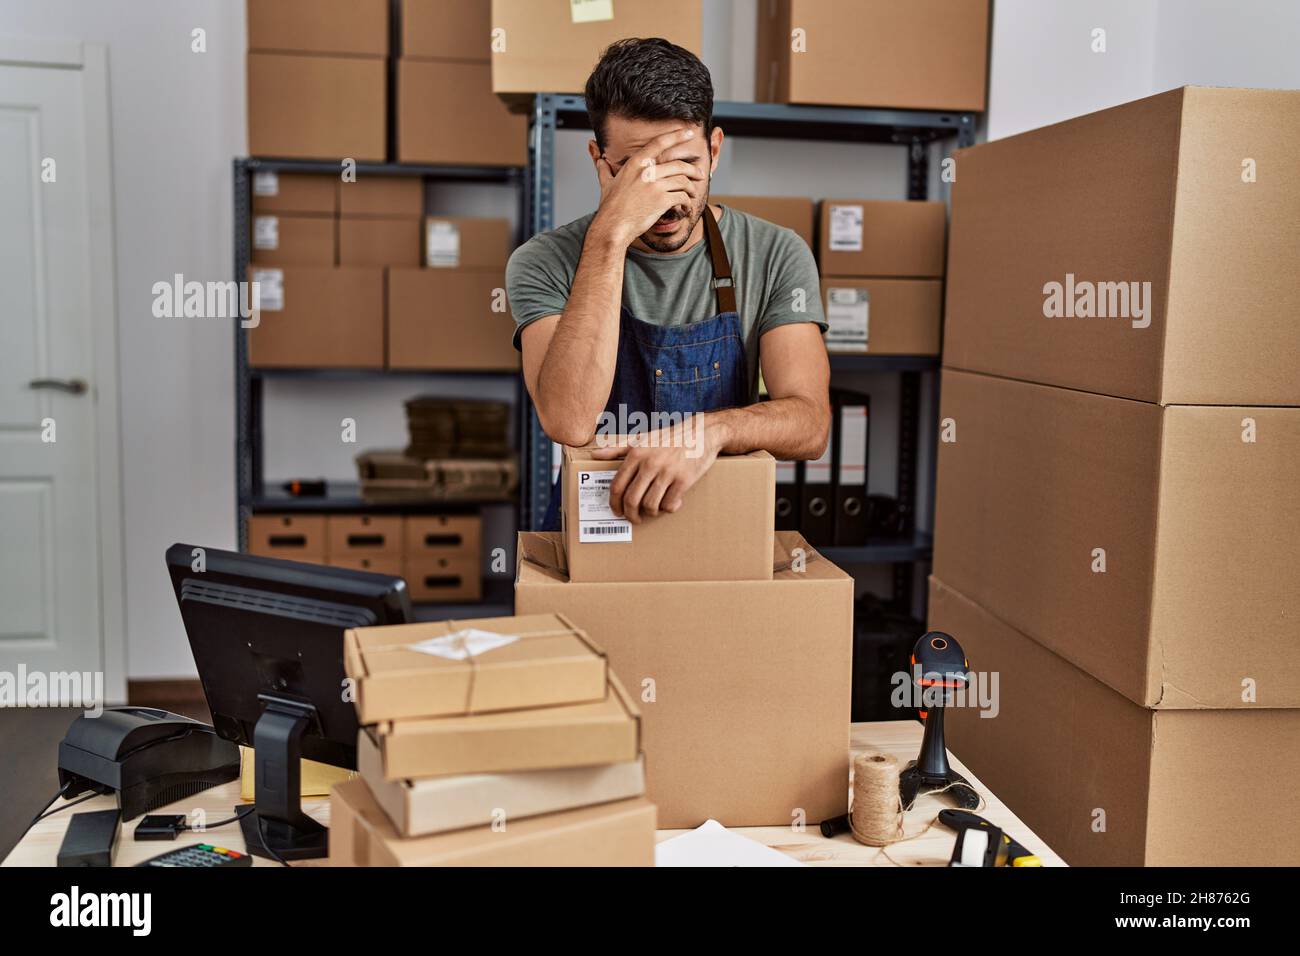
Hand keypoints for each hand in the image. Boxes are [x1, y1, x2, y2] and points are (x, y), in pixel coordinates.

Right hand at [590, 129, 706, 246]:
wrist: (613, 226)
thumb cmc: (609, 208)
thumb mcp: (606, 184)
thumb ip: (604, 170)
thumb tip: (598, 161)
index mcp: (635, 163)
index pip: (660, 143)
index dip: (677, 136)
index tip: (690, 133)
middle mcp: (646, 171)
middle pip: (679, 165)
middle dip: (693, 170)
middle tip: (700, 174)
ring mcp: (655, 185)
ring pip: (683, 181)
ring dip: (692, 188)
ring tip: (693, 194)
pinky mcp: (662, 200)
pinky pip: (682, 197)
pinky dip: (687, 203)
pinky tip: (686, 208)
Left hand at [590, 419, 723, 523]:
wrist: (703, 432)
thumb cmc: (670, 437)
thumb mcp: (642, 438)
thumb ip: (617, 447)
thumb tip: (594, 454)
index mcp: (636, 453)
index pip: (617, 486)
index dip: (614, 504)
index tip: (617, 511)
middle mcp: (649, 463)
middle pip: (631, 500)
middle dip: (630, 515)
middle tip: (634, 518)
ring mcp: (667, 472)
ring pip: (650, 505)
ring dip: (651, 513)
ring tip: (653, 510)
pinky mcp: (684, 480)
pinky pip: (670, 504)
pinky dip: (669, 508)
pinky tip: (671, 503)